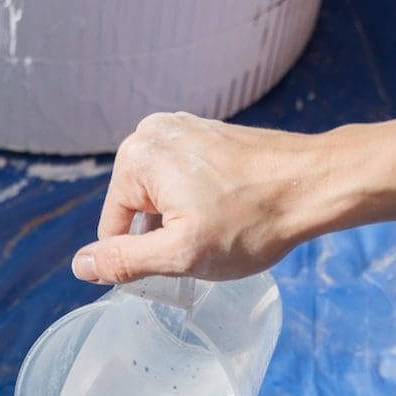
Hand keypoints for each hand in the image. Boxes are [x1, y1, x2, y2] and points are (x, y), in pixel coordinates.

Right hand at [71, 103, 395, 284]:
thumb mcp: (179, 255)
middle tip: (207, 247)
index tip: (184, 262)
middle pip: (137, 211)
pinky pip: (184, 182)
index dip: (145, 258)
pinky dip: (201, 205)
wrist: (315, 185)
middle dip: (165, 238)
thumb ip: (124, 261)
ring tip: (222, 230)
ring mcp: (182, 129)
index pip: (114, 230)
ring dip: (185, 224)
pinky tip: (231, 214)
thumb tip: (80, 266)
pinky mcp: (207, 134)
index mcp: (136, 157)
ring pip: (162, 199)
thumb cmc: (251, 221)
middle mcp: (152, 132)